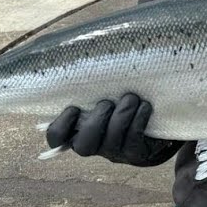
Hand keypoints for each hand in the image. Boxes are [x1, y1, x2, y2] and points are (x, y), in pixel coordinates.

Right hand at [45, 93, 170, 165]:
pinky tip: (144, 106)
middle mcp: (93, 145)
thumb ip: (88, 83)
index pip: (57, 138)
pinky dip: (139, 119)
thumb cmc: (117, 99)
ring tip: (131, 98)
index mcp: (77, 129)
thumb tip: (77, 53)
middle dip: (96, 123)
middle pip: (84, 146)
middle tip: (107, 103)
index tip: (74, 108)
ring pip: (112, 141)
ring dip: (122, 116)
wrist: (149, 122)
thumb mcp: (99, 91)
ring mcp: (114, 152)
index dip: (60, 128)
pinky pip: (134, 139)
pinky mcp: (135, 153)